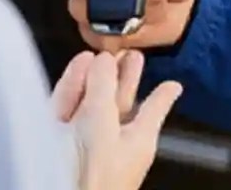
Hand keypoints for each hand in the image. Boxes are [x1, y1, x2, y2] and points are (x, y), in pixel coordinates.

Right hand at [52, 50, 183, 189]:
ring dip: (97, 78)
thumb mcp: (102, 121)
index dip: (163, 95)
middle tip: (132, 55)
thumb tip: (103, 60)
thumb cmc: (92, 176)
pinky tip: (76, 69)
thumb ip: (103, 88)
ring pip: (93, 104)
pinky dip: (72, 88)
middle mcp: (114, 143)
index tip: (173, 84)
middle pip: (122, 103)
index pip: (155, 110)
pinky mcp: (57, 143)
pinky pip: (68, 110)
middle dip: (126, 78)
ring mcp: (85, 143)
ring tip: (102, 55)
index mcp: (138, 141)